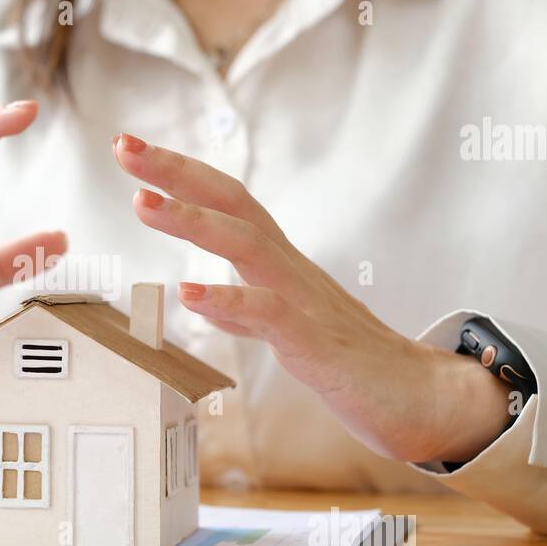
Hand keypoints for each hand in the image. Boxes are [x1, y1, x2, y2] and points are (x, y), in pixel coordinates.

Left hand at [113, 133, 511, 464]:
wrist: (422, 399)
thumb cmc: (352, 362)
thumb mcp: (286, 331)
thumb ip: (244, 310)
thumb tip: (202, 294)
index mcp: (281, 265)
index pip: (227, 203)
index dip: (180, 173)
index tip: (131, 149)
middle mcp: (291, 270)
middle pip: (233, 203)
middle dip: (176, 172)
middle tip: (124, 147)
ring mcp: (305, 302)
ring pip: (247, 245)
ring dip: (191, 220)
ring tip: (142, 204)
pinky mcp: (317, 343)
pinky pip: (271, 314)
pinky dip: (228, 300)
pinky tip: (190, 291)